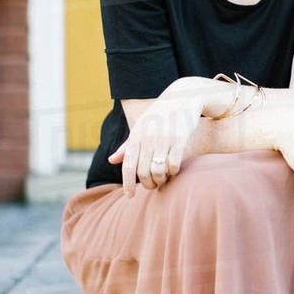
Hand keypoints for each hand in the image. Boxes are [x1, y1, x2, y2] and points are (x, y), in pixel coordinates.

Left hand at [107, 81, 205, 196]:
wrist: (182, 97)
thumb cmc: (159, 115)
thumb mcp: (140, 127)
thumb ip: (127, 146)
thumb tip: (111, 161)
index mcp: (136, 136)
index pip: (128, 165)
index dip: (127, 183)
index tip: (130, 196)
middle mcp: (148, 137)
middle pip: (143, 172)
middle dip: (148, 184)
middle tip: (152, 185)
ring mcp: (164, 138)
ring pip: (158, 171)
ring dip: (161, 180)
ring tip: (163, 178)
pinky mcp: (180, 139)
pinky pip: (174, 165)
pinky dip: (173, 172)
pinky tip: (174, 169)